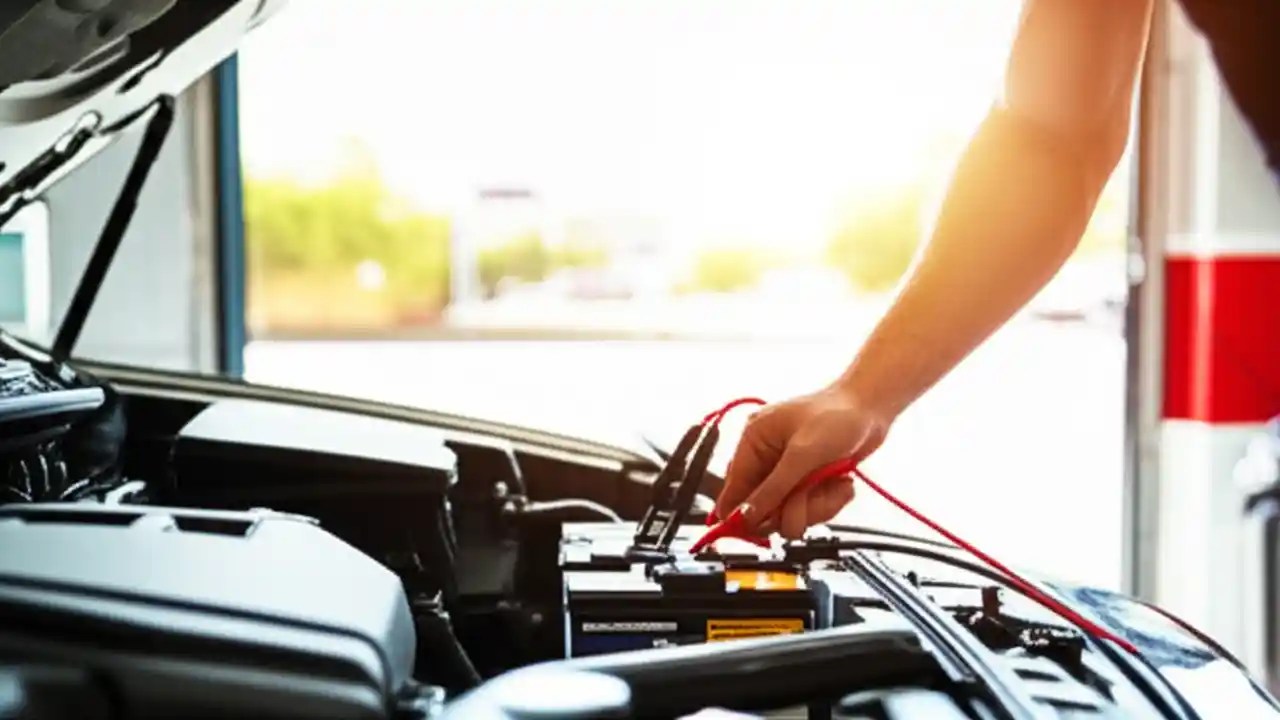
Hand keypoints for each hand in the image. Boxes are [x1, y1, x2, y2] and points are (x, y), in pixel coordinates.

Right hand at [713, 383, 890, 538]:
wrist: (873, 407)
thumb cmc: (838, 415)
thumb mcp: (802, 454)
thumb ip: (773, 488)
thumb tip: (746, 515)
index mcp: (754, 440)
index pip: (735, 485)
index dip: (737, 512)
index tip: (746, 534)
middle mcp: (767, 457)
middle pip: (763, 505)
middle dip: (791, 508)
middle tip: (808, 502)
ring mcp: (789, 471)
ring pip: (788, 512)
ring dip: (815, 506)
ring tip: (833, 486)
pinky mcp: (808, 480)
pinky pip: (808, 508)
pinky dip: (828, 501)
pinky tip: (840, 484)